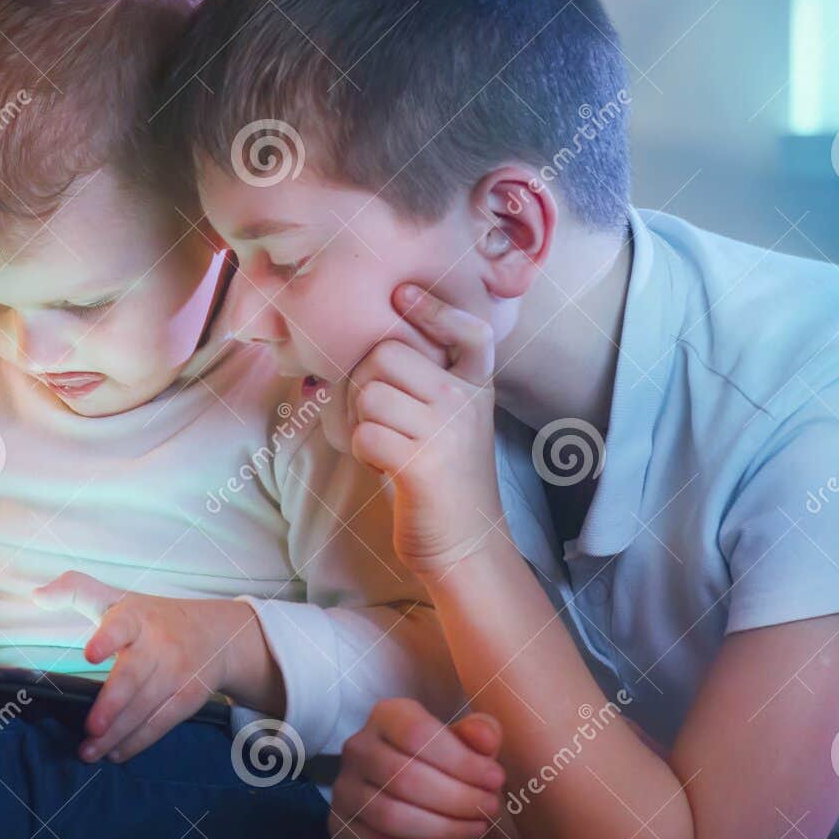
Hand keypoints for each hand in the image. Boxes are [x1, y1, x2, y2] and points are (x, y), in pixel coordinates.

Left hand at [32, 571, 253, 763]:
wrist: (218, 635)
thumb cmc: (153, 618)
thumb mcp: (118, 599)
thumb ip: (76, 591)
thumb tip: (36, 595)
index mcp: (134, 617)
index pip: (120, 625)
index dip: (107, 639)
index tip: (91, 654)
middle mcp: (157, 644)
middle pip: (133, 676)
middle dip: (112, 704)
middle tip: (91, 727)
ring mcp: (175, 673)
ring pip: (144, 706)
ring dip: (117, 733)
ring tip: (90, 751)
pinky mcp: (187, 697)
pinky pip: (161, 723)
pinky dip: (138, 741)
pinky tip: (115, 753)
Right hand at [329, 697, 505, 838]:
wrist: (394, 785)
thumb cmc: (436, 758)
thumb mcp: (460, 739)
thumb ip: (479, 733)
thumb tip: (486, 738)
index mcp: (386, 716)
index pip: (417, 733)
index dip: (461, 760)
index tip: (496, 779)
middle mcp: (358, 748)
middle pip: (405, 777)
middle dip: (458, 799)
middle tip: (490, 808)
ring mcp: (344, 788)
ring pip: (391, 816)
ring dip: (444, 828)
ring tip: (477, 828)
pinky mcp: (343, 825)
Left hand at [348, 283, 506, 577]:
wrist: (466, 543)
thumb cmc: (445, 478)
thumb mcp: (452, 421)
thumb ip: (428, 383)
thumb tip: (371, 347)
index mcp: (477, 386)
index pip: (469, 331)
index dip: (434, 309)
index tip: (402, 295)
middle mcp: (466, 402)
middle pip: (386, 354)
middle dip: (366, 383)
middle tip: (381, 416)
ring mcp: (446, 431)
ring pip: (368, 394)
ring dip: (361, 420)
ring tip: (385, 442)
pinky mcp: (421, 463)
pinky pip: (364, 434)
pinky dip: (361, 451)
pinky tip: (383, 464)